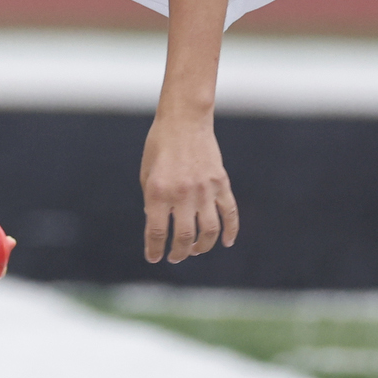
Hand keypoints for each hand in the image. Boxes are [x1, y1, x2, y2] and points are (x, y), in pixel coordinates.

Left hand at [140, 111, 237, 263]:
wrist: (184, 120)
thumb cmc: (160, 146)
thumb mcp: (147, 174)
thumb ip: (152, 202)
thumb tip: (159, 227)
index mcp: (158, 191)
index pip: (157, 232)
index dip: (155, 249)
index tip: (155, 257)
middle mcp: (182, 194)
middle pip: (184, 237)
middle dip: (179, 253)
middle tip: (175, 257)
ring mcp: (204, 189)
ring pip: (209, 230)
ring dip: (202, 246)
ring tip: (195, 250)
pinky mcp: (221, 183)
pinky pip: (229, 213)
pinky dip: (230, 231)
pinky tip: (226, 242)